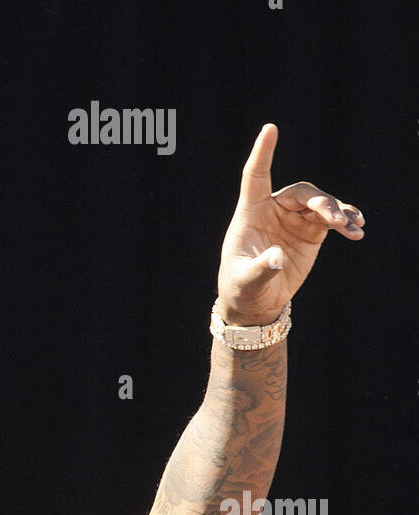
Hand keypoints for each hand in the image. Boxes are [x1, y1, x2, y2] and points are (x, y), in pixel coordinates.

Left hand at [216, 123, 364, 326]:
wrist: (257, 302)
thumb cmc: (242, 287)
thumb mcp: (246, 280)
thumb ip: (260, 268)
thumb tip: (276, 258)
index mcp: (251, 212)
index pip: (255, 175)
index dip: (263, 152)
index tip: (270, 128)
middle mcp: (274, 209)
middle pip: (302, 192)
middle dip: (322, 202)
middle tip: (335, 220)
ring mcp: (295, 218)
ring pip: (321, 203)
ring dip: (338, 212)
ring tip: (352, 226)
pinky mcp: (311, 231)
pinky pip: (332, 219)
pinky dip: (345, 222)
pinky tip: (356, 230)